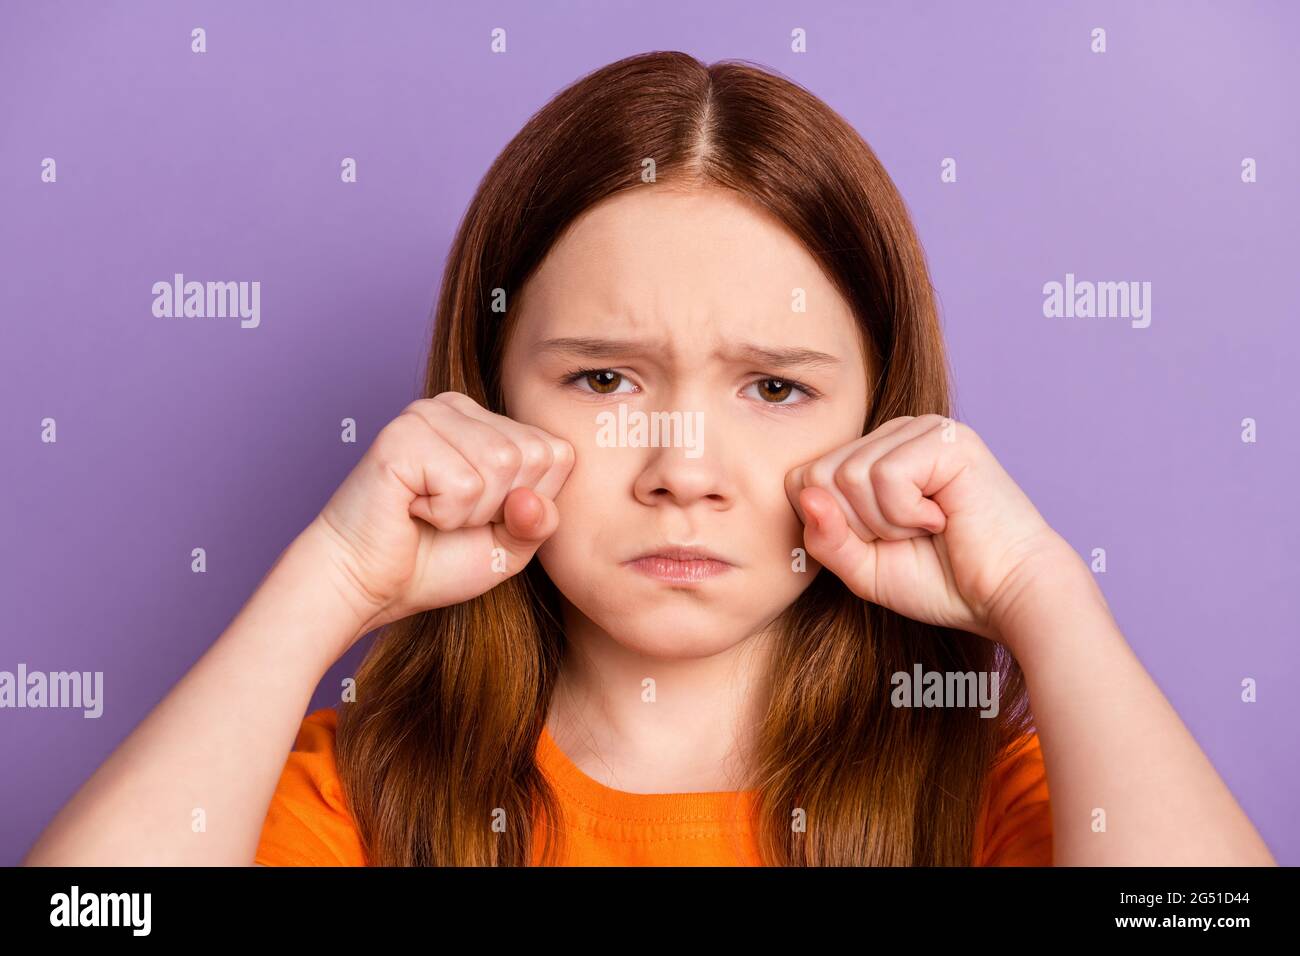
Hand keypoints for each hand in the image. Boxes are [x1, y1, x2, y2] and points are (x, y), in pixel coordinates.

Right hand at [309, 391, 575, 636]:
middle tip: (452, 517)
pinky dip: (444, 515)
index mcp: (488, 422)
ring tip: (432, 512)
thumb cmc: (434, 561)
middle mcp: (458, 406)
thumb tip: (533, 499)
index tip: (484, 517)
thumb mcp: (510, 547)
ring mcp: (428, 415)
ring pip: (502, 465)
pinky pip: (464, 483)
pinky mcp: (403, 435)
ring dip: (471, 513)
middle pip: (533, 457)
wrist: (366, 585)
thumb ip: (541, 520)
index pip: (558, 453)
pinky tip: (411, 509)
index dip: (530, 503)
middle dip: (501, 508)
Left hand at [784, 414, 1079, 644]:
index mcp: (871, 457)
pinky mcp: (944, 438)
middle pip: (820, 476)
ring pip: (849, 475)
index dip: (831, 526)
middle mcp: (894, 434)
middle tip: (908, 537)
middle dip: (857, 526)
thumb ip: (824, 537)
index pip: (803, 479)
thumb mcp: (861, 569)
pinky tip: (941, 518)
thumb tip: (806, 493)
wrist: (1007, 597)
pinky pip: (884, 476)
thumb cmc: (942, 582)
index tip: (879, 544)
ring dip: (885, 523)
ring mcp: (920, 430)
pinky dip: (906, 514)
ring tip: (927, 528)